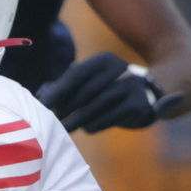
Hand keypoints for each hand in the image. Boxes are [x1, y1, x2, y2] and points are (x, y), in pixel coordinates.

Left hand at [36, 53, 184, 133]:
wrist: (150, 96)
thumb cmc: (110, 91)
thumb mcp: (92, 83)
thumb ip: (67, 87)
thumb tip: (39, 95)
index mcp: (103, 60)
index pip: (76, 74)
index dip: (57, 90)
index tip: (41, 105)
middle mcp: (119, 69)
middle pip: (86, 91)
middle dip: (65, 108)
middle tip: (51, 121)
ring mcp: (131, 85)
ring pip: (98, 105)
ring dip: (78, 119)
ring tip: (64, 129)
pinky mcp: (139, 103)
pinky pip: (112, 116)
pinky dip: (97, 124)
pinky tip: (87, 129)